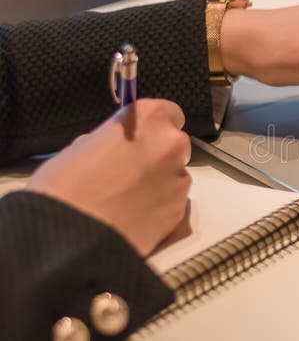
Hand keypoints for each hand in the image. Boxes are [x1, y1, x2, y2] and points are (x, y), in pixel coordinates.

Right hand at [26, 99, 191, 255]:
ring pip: (176, 174)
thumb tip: (119, 146)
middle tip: (130, 171)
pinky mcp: (181, 210)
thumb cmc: (64, 186)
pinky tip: (135, 216)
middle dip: (158, 155)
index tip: (144, 136)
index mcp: (148, 118)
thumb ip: (112, 139)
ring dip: (160, 182)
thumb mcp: (82, 147)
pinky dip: (161, 206)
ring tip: (128, 198)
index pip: (169, 112)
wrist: (70, 238)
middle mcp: (171, 144)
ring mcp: (180, 179)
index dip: (155, 126)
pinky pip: (174, 201)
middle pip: (175, 144)